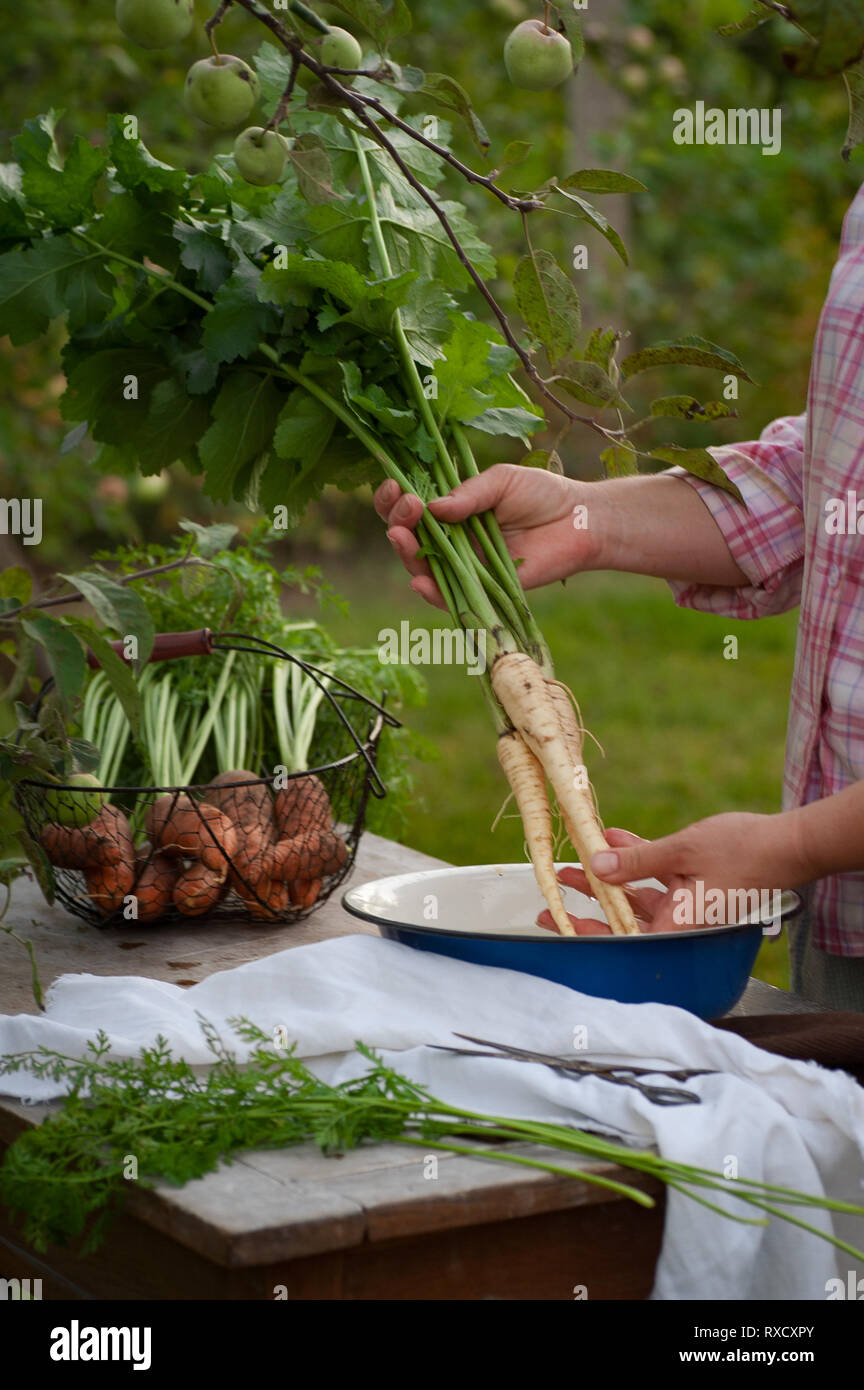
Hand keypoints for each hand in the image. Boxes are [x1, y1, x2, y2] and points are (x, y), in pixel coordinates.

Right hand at [373, 464, 598, 609]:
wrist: (580, 521)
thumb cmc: (542, 495)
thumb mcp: (502, 481)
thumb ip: (469, 494)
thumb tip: (432, 509)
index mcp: (451, 511)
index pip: (410, 508)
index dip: (394, 499)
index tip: (394, 485)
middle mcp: (452, 540)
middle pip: (408, 538)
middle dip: (397, 522)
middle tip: (408, 506)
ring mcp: (465, 566)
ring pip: (422, 567)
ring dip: (406, 553)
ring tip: (401, 535)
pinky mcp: (483, 590)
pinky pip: (450, 597)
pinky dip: (432, 592)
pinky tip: (419, 580)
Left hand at [538, 814, 794, 933]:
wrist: (789, 844)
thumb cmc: (743, 851)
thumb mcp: (681, 851)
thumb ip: (637, 861)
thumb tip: (597, 866)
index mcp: (677, 927)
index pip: (620, 940)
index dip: (584, 932)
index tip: (555, 921)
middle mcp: (681, 924)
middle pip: (623, 921)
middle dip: (589, 902)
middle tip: (556, 889)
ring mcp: (689, 906)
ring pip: (637, 898)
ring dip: (610, 876)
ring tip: (580, 856)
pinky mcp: (696, 888)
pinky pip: (657, 880)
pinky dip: (638, 863)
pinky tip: (615, 839)